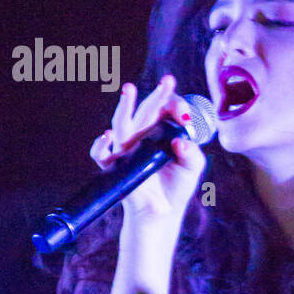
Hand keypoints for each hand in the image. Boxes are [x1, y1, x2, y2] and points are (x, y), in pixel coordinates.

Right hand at [88, 75, 205, 225]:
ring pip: (122, 123)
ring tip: (129, 88)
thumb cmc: (177, 187)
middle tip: (168, 80)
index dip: (175, 106)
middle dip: (158, 95)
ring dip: (125, 106)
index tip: (185, 113)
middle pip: (147, 110)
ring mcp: (127, 149)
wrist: (162, 212)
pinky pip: (102, 154)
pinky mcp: (115, 166)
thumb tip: (180, 141)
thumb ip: (192, 154)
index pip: (167, 110)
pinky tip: (107, 137)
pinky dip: (101, 146)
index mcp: (162, 132)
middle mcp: (143, 136)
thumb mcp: (192, 168)